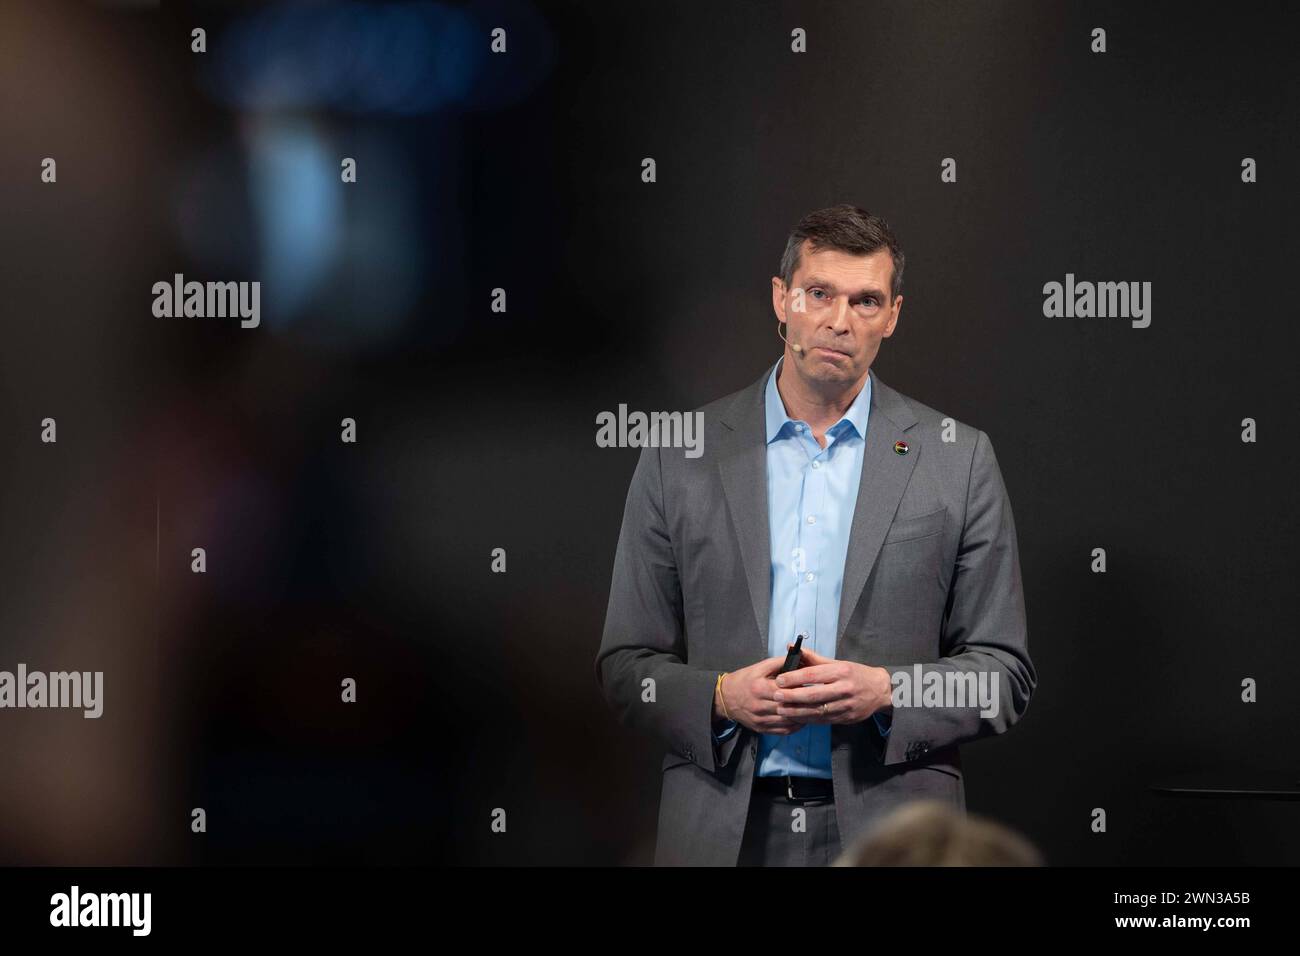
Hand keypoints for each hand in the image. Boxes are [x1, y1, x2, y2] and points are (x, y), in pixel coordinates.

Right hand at [715, 649, 808, 735]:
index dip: (802, 689)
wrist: (725, 698)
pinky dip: (795, 726)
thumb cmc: (744, 680)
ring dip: (803, 717)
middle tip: (820, 700)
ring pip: (788, 721)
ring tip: (815, 711)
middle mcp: (761, 706)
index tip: (816, 686)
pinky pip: (783, 731)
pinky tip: (803, 720)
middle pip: (789, 708)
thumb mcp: (760, 667)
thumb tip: (799, 658)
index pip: (787, 691)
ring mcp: (761, 720)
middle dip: (806, 704)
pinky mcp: (762, 729)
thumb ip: (780, 663)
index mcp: (761, 688)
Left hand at [771, 646, 892, 724]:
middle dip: (792, 696)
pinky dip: (808, 719)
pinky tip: (796, 717)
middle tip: (776, 696)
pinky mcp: (846, 718)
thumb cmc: (856, 674)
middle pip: (814, 694)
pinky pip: (823, 720)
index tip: (780, 680)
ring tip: (781, 709)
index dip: (795, 678)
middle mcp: (844, 688)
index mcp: (841, 671)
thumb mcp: (838, 662)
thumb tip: (791, 647)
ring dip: (797, 711)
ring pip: (817, 710)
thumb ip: (813, 658)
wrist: (880, 691)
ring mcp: (846, 705)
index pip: (813, 675)